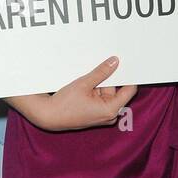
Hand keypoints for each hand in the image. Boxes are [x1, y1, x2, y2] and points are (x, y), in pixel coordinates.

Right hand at [20, 56, 137, 130]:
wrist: (48, 116)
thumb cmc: (64, 104)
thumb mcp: (84, 84)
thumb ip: (101, 72)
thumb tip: (114, 62)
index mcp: (111, 110)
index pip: (129, 90)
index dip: (129, 76)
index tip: (128, 65)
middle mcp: (110, 115)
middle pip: (116, 90)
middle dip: (109, 79)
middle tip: (104, 66)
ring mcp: (103, 115)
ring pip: (107, 93)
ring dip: (100, 84)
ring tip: (88, 79)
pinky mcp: (96, 114)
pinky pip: (100, 98)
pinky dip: (95, 90)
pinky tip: (86, 86)